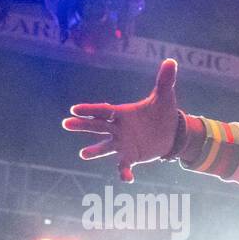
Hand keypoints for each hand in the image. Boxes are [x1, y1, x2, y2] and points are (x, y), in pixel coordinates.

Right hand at [62, 58, 180, 182]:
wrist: (171, 132)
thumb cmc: (163, 112)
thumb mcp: (165, 96)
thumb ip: (165, 80)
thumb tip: (172, 61)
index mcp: (122, 113)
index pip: (103, 110)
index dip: (90, 110)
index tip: (74, 109)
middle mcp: (118, 128)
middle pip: (97, 126)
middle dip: (82, 125)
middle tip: (66, 123)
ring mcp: (123, 143)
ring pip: (105, 147)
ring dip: (95, 150)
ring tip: (83, 154)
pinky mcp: (131, 156)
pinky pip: (124, 165)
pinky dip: (124, 172)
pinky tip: (126, 178)